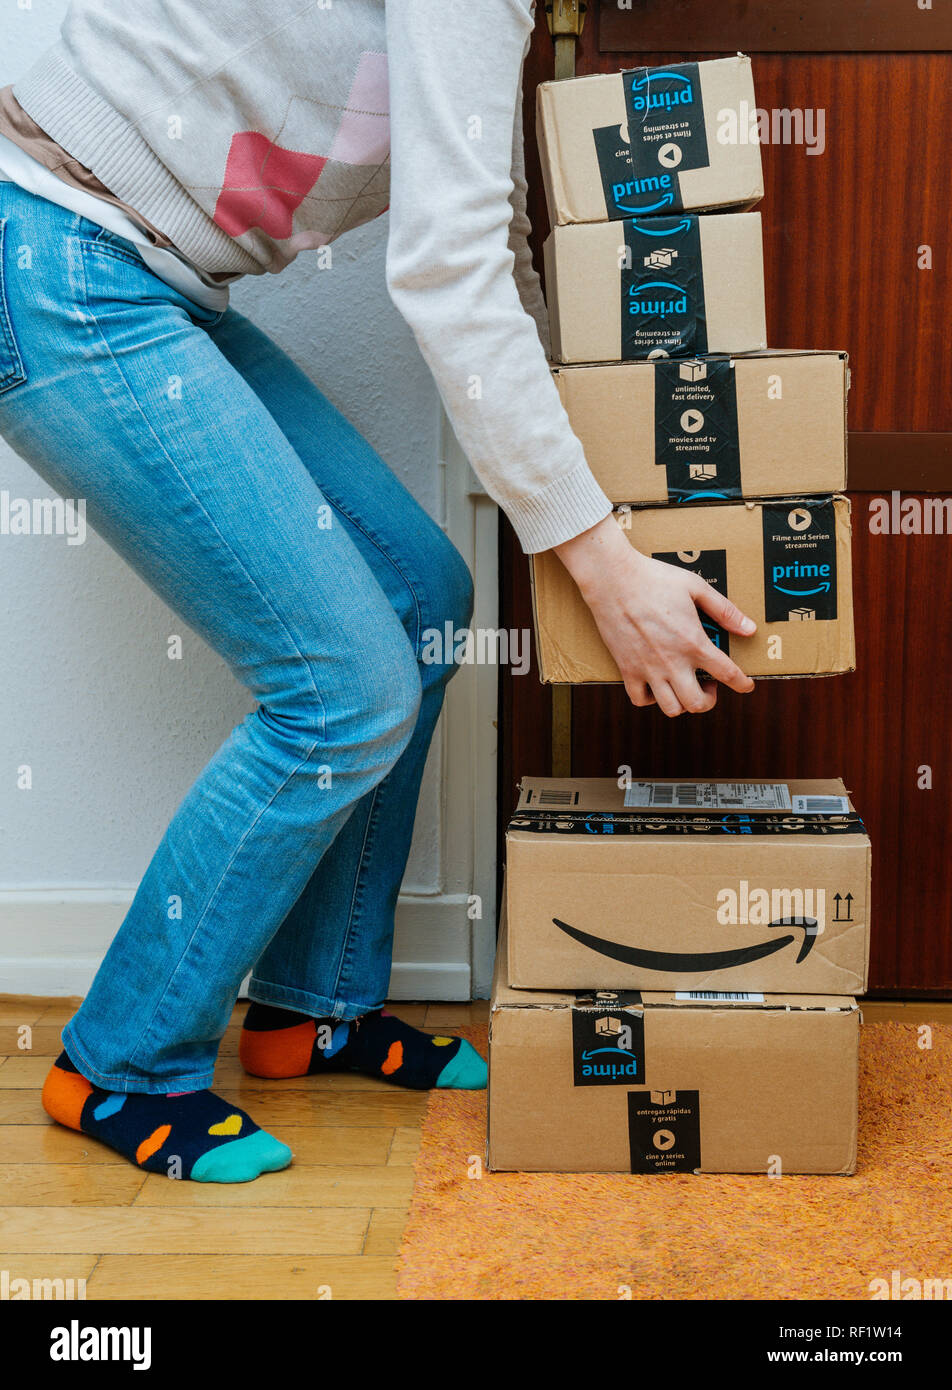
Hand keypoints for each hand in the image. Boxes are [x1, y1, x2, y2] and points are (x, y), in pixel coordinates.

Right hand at [553, 514, 756, 715]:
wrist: (613, 578)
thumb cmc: (655, 578)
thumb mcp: (696, 588)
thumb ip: (724, 610)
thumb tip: (749, 629)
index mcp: (693, 642)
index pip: (727, 674)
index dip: (742, 683)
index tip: (746, 685)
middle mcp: (672, 662)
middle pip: (698, 704)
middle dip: (710, 700)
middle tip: (709, 685)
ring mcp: (648, 668)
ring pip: (671, 708)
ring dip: (682, 703)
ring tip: (683, 686)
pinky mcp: (627, 668)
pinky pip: (640, 699)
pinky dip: (651, 698)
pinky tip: (656, 684)